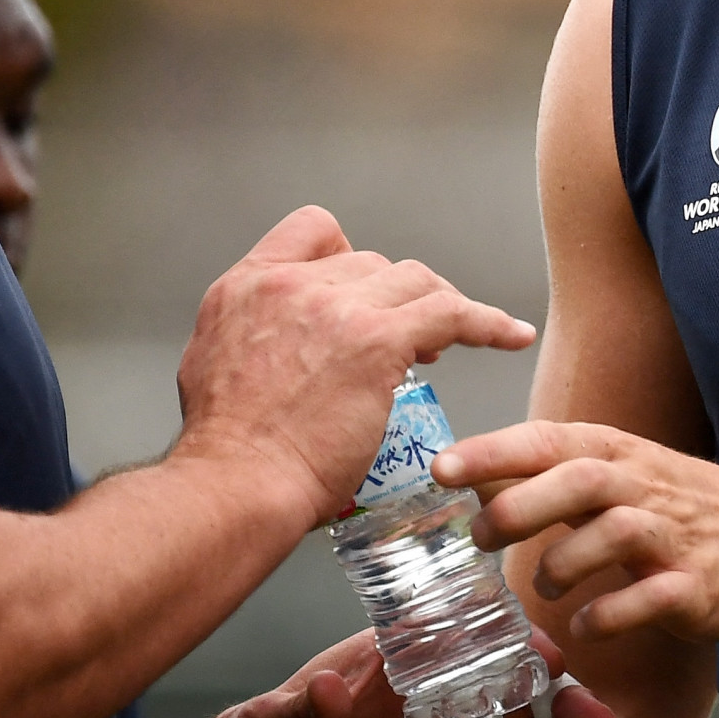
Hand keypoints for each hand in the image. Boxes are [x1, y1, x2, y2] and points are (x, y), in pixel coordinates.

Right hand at [173, 206, 537, 524]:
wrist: (233, 487)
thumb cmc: (225, 455)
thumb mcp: (207, 370)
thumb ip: (252, 338)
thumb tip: (282, 346)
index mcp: (246, 288)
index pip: (312, 230)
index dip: (346, 255)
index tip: (360, 291)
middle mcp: (291, 286)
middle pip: (371, 264)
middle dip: (392, 299)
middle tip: (406, 341)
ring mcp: (337, 309)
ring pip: (413, 281)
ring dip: (434, 307)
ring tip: (442, 344)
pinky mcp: (379, 340)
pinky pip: (453, 313)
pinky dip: (488, 324)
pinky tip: (512, 337)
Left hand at [434, 421, 718, 642]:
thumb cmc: (674, 505)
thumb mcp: (615, 473)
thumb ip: (547, 474)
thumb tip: (467, 474)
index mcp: (616, 453)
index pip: (548, 439)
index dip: (493, 451)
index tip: (440, 468)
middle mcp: (643, 486)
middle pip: (579, 479)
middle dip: (522, 506)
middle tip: (480, 536)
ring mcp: (673, 536)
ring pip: (616, 534)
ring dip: (566, 563)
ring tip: (544, 586)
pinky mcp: (696, 585)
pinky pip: (649, 599)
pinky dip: (610, 616)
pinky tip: (588, 626)